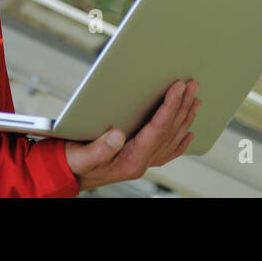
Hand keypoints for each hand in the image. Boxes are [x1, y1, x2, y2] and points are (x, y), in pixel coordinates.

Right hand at [64, 80, 199, 192]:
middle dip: (182, 106)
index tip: (178, 87)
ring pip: (171, 138)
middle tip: (192, 85)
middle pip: (169, 131)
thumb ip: (99, 148)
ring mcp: (142, 161)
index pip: (157, 130)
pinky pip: (166, 151)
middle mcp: (141, 162)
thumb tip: (118, 135)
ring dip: (184, 118)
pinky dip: (179, 141)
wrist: (66, 175)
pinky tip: (188, 133)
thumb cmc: (72, 163)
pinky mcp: (138, 158)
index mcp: (131, 160)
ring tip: (194, 100)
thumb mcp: (80, 156)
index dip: (170, 106)